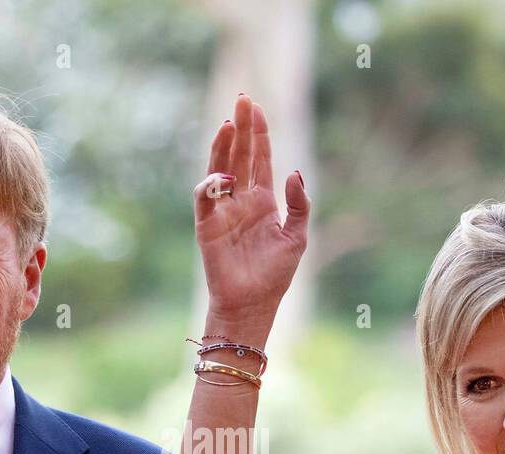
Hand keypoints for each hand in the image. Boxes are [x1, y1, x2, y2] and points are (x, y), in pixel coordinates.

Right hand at [193, 94, 309, 331]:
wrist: (253, 304)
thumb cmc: (274, 275)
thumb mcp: (297, 237)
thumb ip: (299, 204)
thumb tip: (294, 173)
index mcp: (262, 200)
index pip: (259, 158)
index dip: (258, 133)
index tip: (256, 107)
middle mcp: (240, 200)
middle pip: (239, 155)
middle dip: (241, 128)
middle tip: (242, 99)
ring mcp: (222, 211)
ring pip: (220, 169)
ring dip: (223, 147)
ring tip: (229, 124)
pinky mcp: (206, 226)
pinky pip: (205, 198)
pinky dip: (211, 184)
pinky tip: (225, 176)